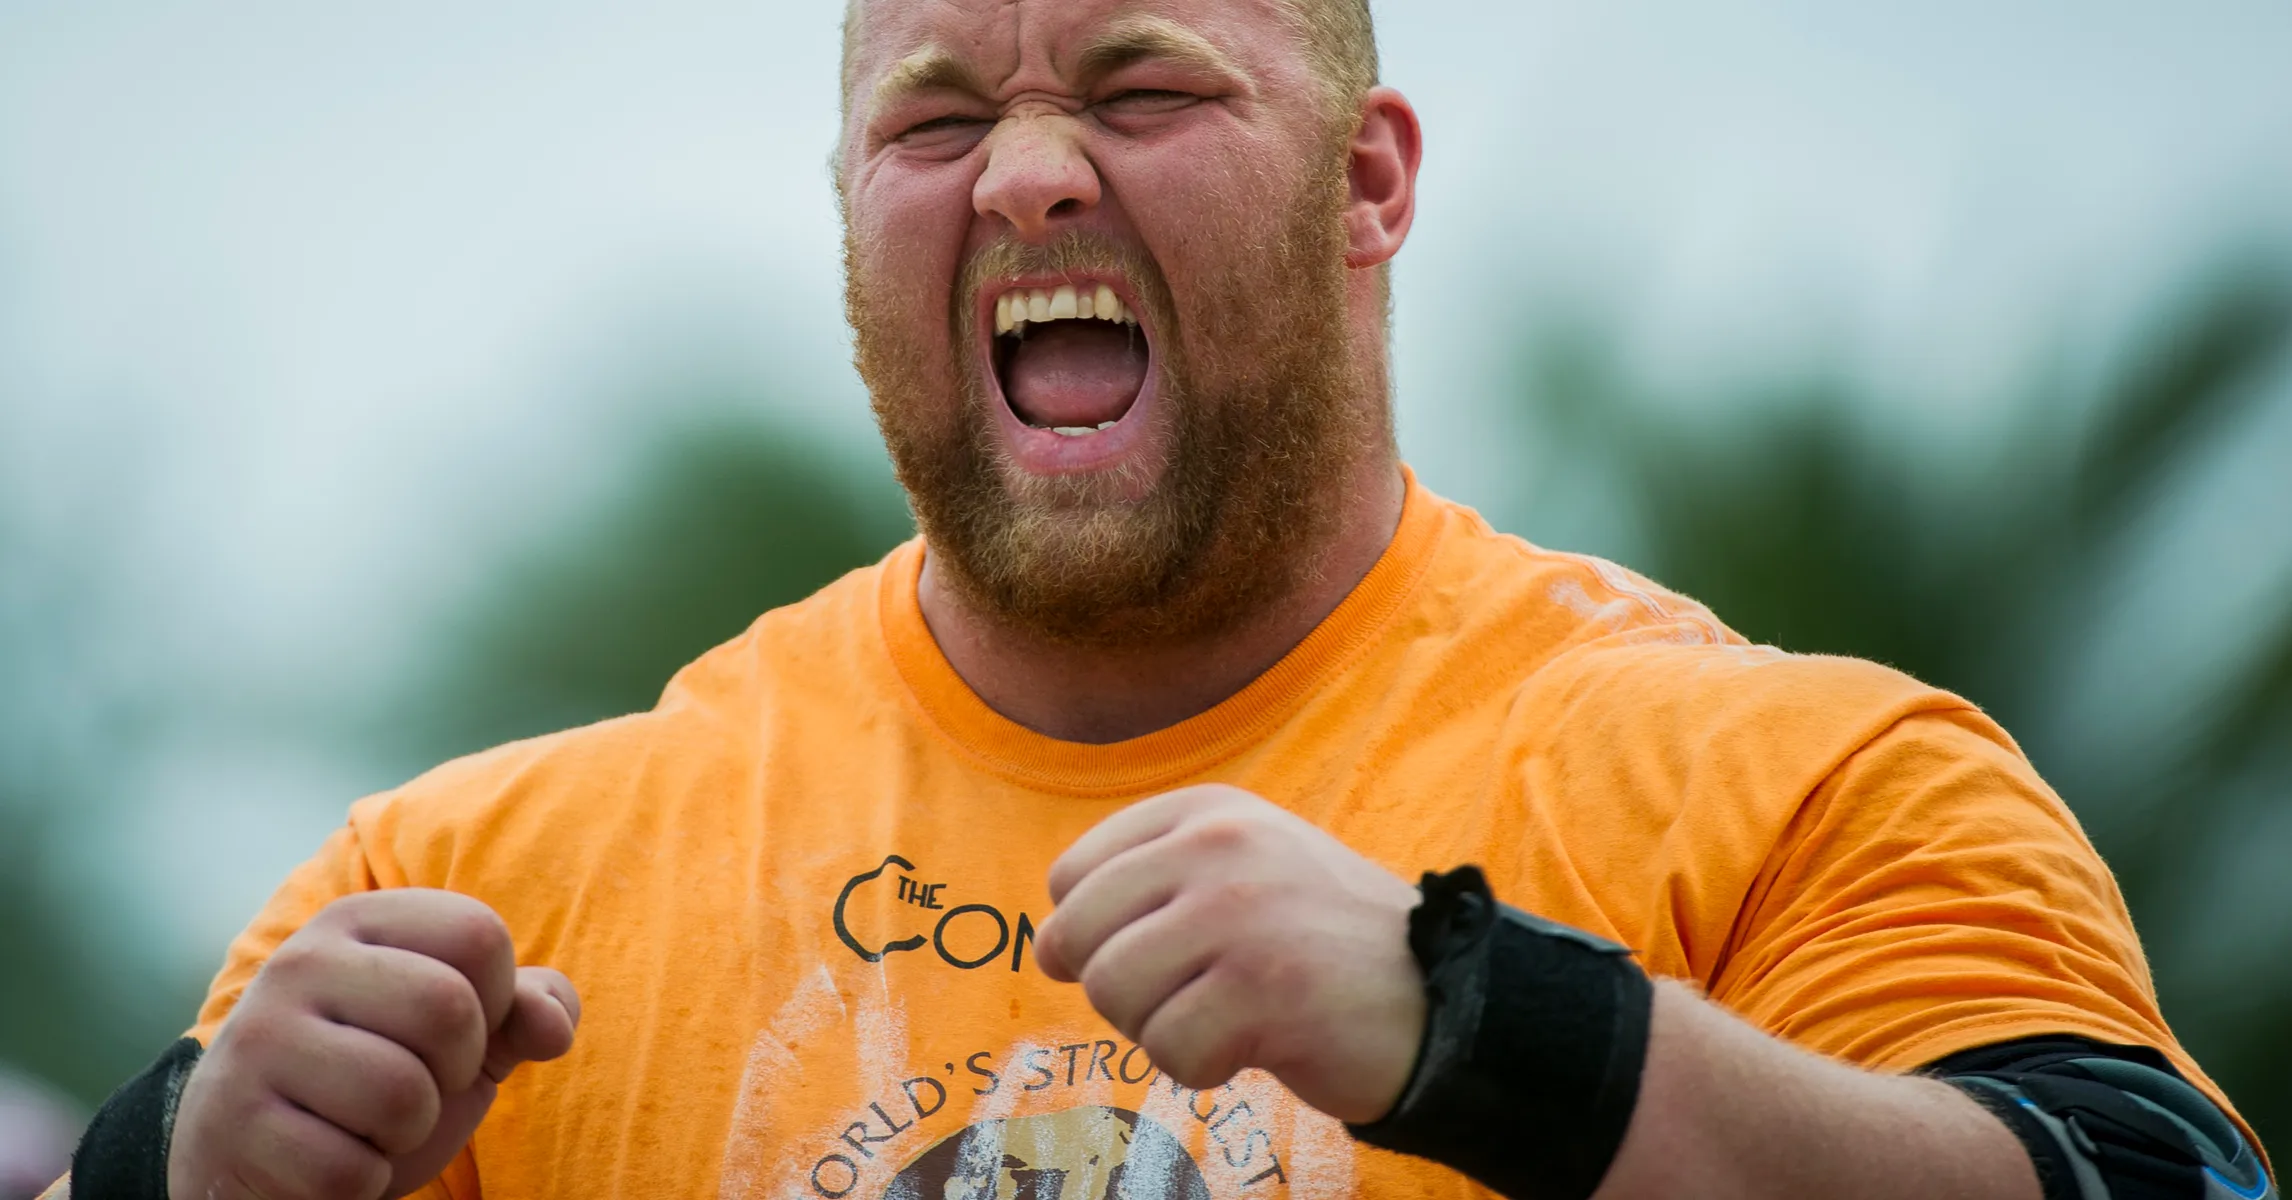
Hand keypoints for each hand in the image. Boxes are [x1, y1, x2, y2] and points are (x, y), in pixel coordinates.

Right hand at [167, 889, 580, 1199]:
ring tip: (372, 1124)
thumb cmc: (377, 1075)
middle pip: (448, 1010)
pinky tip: (330, 1159)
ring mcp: (259, 1040)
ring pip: (402, 1095)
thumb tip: (555, 1027)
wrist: (251, 1149)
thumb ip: (523, 1009)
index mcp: (358, 919)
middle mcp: (301, 962)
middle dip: (455, 1071)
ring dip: (408, 1132)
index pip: (479, 934)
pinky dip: (363, 1180)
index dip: (494, 1002)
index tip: (451, 1033)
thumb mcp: (460, 1033)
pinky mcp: (236, 1123)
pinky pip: (350, 1168)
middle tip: (416, 1085)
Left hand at [1036, 785, 1424, 1123]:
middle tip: (1192, 997)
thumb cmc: (1321, 945)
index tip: (1160, 954)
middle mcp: (1216, 847)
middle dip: (1121, 989)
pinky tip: (1259, 1044)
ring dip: (1162, 1029)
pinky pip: (1169, 1053)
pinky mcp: (1261, 988)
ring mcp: (1238, 914)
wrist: (1441, 993)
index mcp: (1204, 811)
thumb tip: (1046, 945)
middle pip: (1077, 938)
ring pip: (1114, 996)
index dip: (1094, 935)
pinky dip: (1204, 1068)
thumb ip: (1147, 884)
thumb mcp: (1240, 871)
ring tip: (1230, 1014)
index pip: (1071, 877)